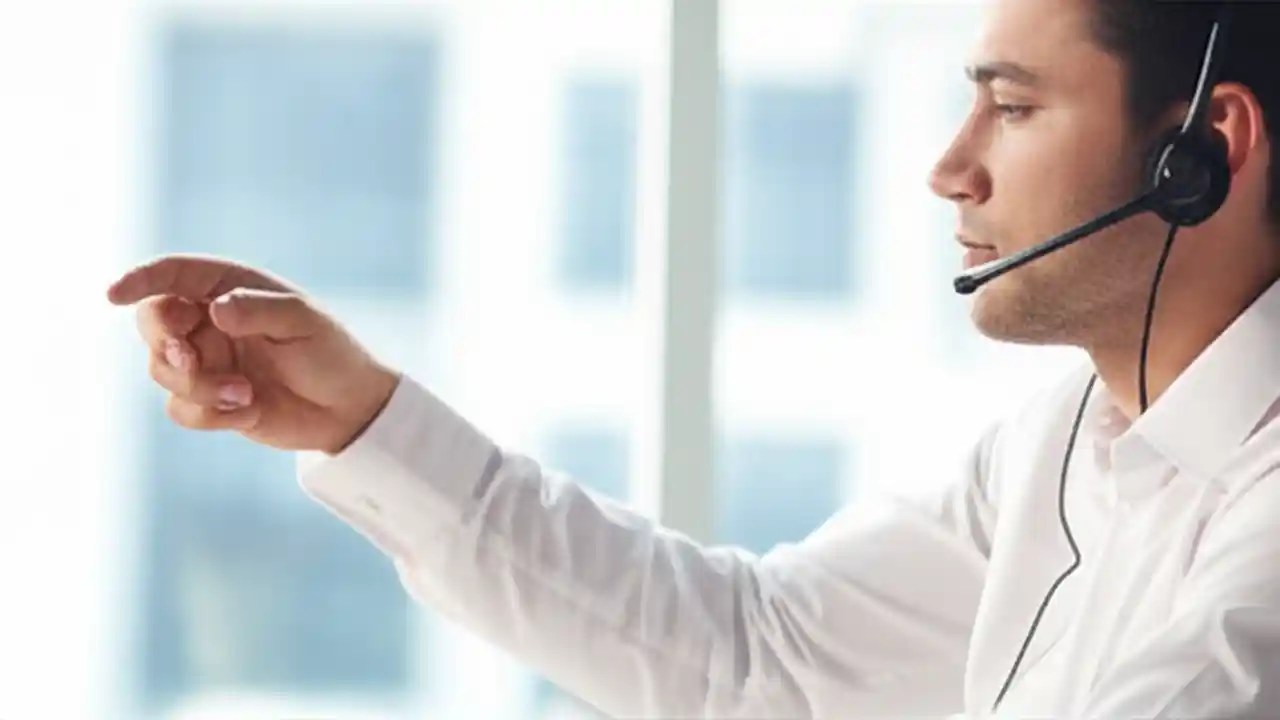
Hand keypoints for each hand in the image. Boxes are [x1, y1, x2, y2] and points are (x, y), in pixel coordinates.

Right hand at [107, 254, 400, 453]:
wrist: (349, 408)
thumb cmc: (332, 353)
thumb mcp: (304, 323)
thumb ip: (258, 310)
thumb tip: (215, 307)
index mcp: (230, 288)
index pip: (173, 274)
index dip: (139, 280)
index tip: (113, 295)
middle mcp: (211, 321)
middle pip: (153, 322)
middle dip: (164, 343)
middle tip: (189, 359)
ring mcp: (208, 360)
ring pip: (162, 370)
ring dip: (197, 386)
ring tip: (243, 394)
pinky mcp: (210, 400)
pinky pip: (180, 409)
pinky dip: (210, 414)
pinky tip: (249, 412)